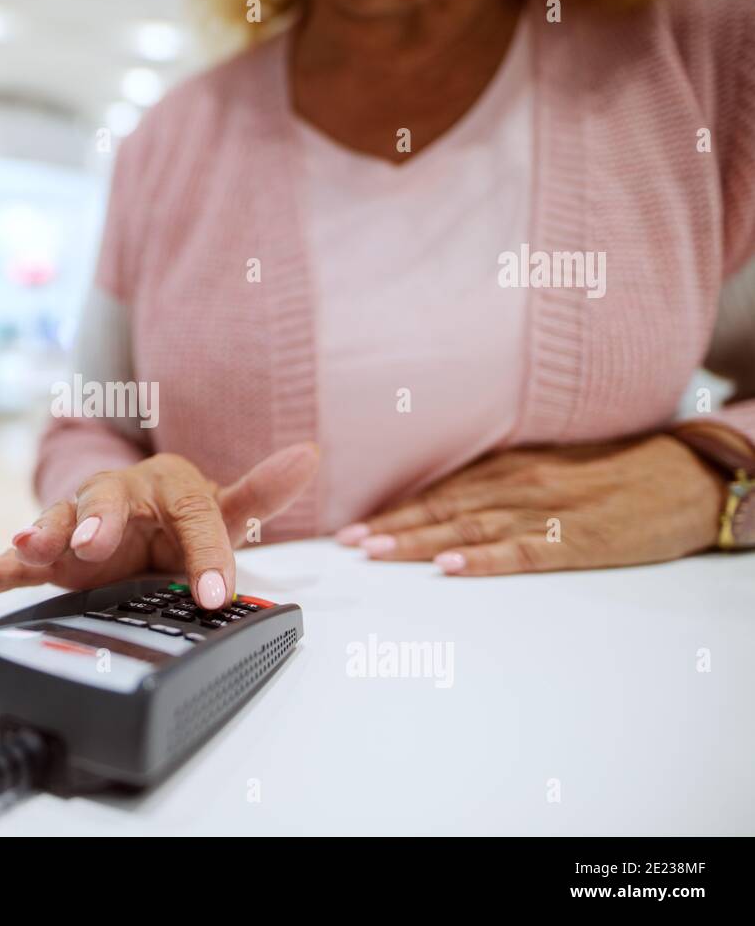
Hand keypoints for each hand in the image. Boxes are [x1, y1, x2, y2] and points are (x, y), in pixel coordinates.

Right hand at [0, 443, 319, 608]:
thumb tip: (309, 453)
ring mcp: (76, 525)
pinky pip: (13, 563)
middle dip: (98, 521)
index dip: (205, 550)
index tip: (214, 592)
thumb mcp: (220, 508)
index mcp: (166, 485)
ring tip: (25, 545)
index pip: (192, 512)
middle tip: (94, 543)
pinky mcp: (48, 556)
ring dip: (41, 533)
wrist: (127, 518)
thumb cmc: (174, 515)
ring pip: (56, 523)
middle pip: (106, 502)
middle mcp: (115, 497)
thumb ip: (259, 492)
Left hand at [336, 434, 726, 575]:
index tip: (352, 526)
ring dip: (418, 542)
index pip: (437, 490)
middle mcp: (517, 484)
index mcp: (509, 466)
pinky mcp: (574, 540)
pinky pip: (521, 552)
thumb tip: (442, 501)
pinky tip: (452, 567)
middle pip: (442, 509)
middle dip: (390, 527)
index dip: (392, 509)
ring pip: (468, 528)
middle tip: (346, 544)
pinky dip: (484, 559)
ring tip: (376, 552)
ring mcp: (544, 512)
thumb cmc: (613, 469)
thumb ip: (496, 479)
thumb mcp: (546, 463)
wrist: (683, 474)